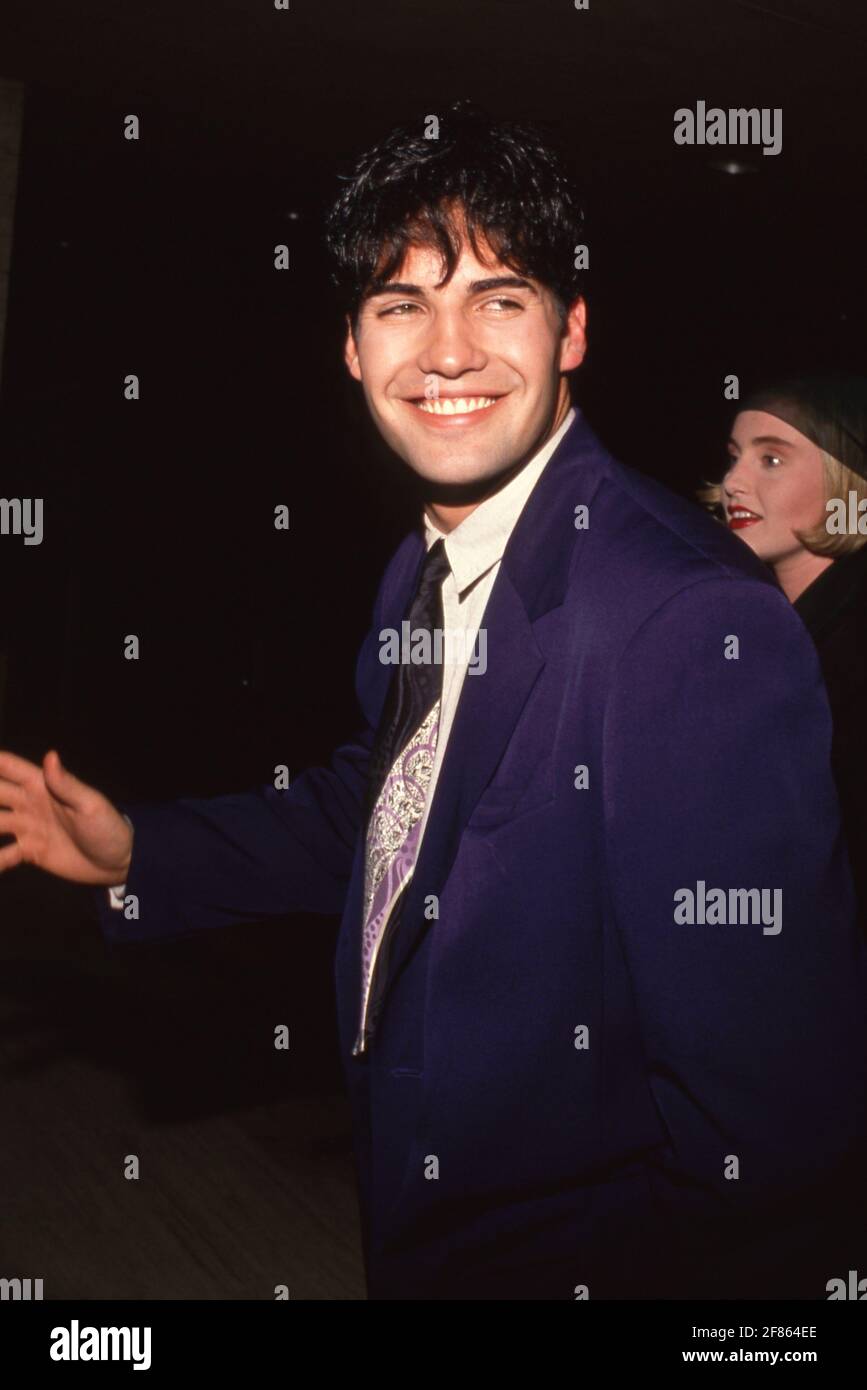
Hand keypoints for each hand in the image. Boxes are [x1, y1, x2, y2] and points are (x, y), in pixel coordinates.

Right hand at [0, 749, 132, 884]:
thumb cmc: (109, 828)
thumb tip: (49, 756)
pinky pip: (2, 855)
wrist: (119, 862)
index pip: (7, 767)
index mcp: (42, 785)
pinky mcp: (29, 851)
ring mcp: (27, 827)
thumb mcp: (90, 805)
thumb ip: (67, 784)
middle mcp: (29, 803)